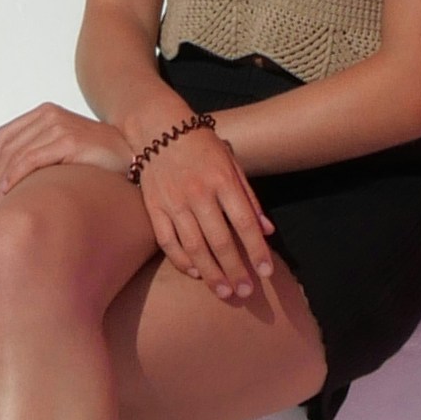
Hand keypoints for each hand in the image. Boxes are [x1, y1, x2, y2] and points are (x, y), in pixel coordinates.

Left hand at [0, 99, 132, 196]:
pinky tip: (10, 192)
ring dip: (2, 181)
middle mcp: (50, 115)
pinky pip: (31, 160)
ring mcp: (59, 125)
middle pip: (8, 145)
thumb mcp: (62, 149)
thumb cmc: (98, 160)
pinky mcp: (68, 140)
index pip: (6, 134)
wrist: (132, 157)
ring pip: (16, 154)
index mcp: (46, 113)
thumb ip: (40, 152)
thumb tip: (9, 178)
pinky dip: (15, 177)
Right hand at [140, 116, 279, 313]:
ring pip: (194, 247)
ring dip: (211, 273)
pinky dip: (181, 261)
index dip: (256, 250)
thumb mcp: (231, 163)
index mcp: (222, 180)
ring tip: (225, 292)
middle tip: (246, 293)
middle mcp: (198, 193)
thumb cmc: (201, 145)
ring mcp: (173, 202)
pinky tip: (196, 273)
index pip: (244, 222)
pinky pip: (167, 242)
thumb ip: (249, 197)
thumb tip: (267, 230)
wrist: (157, 127)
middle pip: (220, 241)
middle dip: (235, 270)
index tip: (267, 272)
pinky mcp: (153, 207)